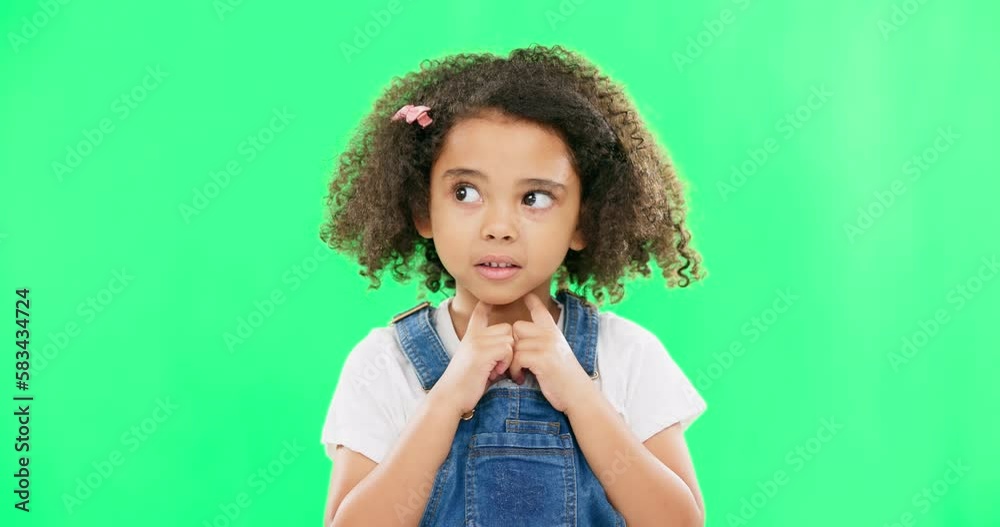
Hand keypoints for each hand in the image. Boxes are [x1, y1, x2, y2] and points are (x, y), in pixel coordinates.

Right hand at [430, 301, 514, 418]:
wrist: (450, 396)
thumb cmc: (465, 385)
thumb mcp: (474, 362)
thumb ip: (487, 351)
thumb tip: (507, 347)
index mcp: (470, 336)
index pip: (479, 313)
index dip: (486, 305)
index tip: (490, 300)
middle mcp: (473, 335)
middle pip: (507, 328)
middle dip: (508, 347)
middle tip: (497, 365)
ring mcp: (477, 342)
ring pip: (509, 339)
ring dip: (508, 357)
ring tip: (495, 370)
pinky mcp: (482, 352)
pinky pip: (507, 350)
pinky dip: (506, 363)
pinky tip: (494, 373)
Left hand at [508, 293, 594, 412]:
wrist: (578, 394)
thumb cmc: (564, 378)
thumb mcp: (556, 353)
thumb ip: (542, 343)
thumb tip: (520, 338)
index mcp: (553, 332)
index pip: (541, 311)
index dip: (532, 301)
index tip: (526, 295)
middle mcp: (551, 334)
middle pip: (517, 327)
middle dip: (513, 344)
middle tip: (515, 361)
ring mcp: (547, 345)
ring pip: (515, 344)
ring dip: (512, 361)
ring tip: (518, 373)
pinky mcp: (543, 358)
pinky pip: (518, 358)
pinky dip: (515, 370)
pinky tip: (520, 378)